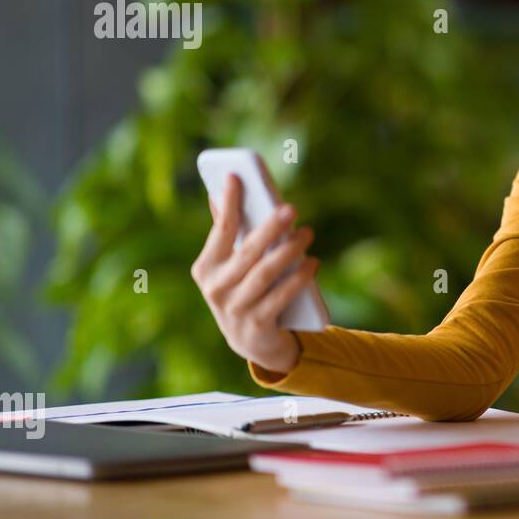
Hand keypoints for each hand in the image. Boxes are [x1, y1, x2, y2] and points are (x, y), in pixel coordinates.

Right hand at [190, 174, 315, 373]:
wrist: (252, 342)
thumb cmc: (243, 290)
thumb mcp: (231, 266)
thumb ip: (227, 234)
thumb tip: (219, 194)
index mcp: (205, 268)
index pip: (220, 230)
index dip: (229, 203)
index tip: (236, 176)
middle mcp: (215, 289)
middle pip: (247, 251)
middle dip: (270, 227)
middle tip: (291, 208)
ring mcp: (234, 310)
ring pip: (265, 274)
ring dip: (289, 251)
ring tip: (308, 233)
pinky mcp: (256, 326)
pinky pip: (281, 298)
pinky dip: (298, 279)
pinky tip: (313, 263)